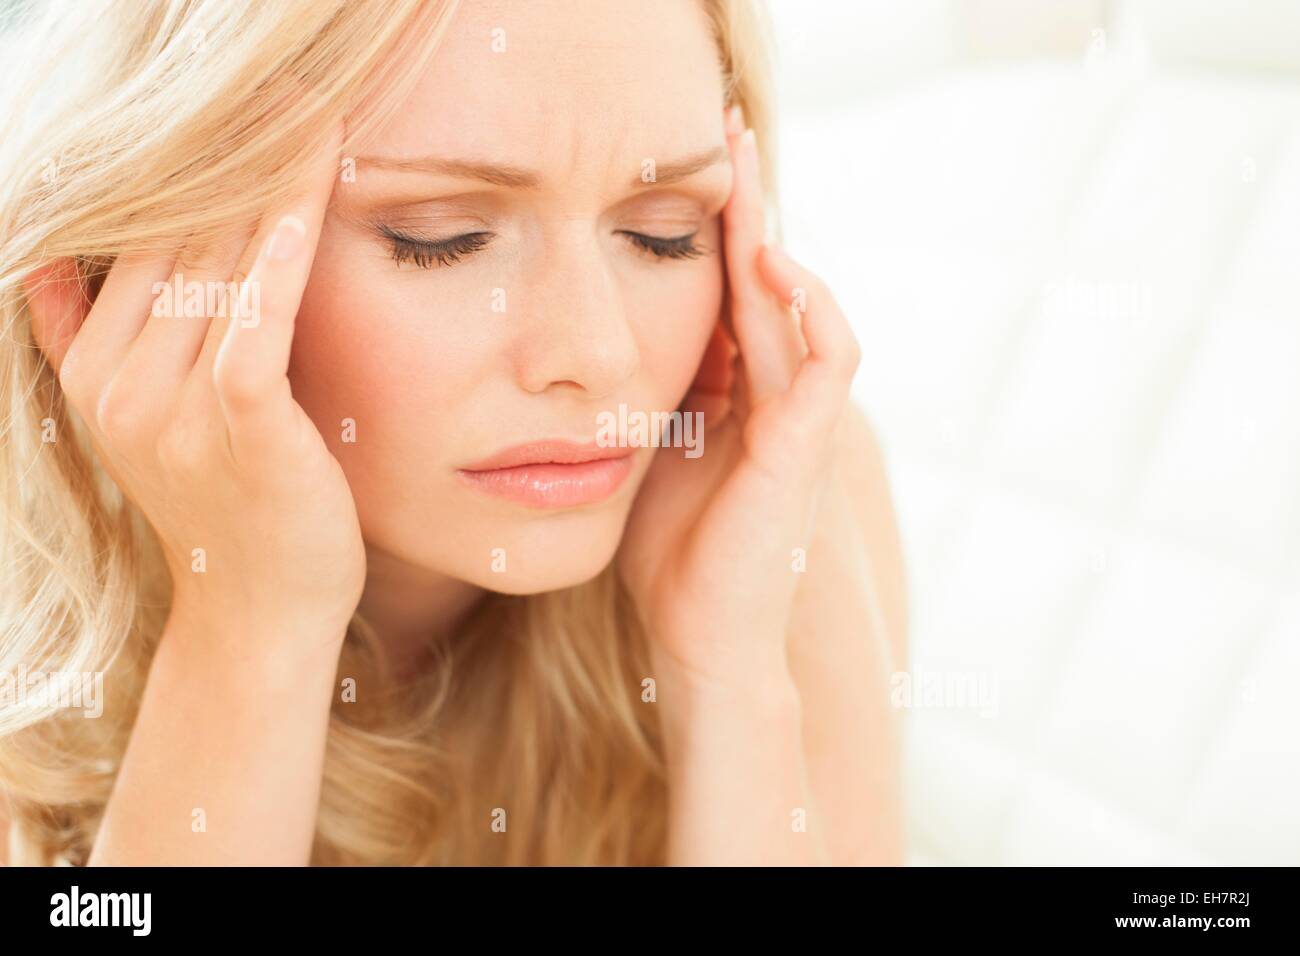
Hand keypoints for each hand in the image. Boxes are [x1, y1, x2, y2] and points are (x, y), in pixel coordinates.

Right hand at [24, 127, 363, 649]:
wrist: (262, 609)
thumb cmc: (231, 505)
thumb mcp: (142, 421)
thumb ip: (86, 341)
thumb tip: (46, 265)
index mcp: (98, 369)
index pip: (145, 239)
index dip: (198, 167)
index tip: (247, 101)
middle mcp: (122, 383)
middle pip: (180, 241)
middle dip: (235, 158)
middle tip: (285, 81)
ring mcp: (174, 411)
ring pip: (217, 271)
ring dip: (266, 186)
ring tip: (309, 111)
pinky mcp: (241, 433)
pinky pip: (251, 328)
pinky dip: (274, 263)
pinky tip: (301, 204)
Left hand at [617, 107, 861, 697]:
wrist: (701, 636)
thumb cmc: (675, 553)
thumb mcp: (655, 450)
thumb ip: (658, 392)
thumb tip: (614, 337)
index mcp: (742, 392)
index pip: (735, 291)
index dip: (718, 229)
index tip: (687, 168)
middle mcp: (777, 394)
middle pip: (768, 279)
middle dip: (748, 204)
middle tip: (724, 130)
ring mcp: (799, 418)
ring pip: (798, 304)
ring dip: (773, 234)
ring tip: (743, 170)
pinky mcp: (806, 446)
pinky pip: (826, 360)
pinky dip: (809, 308)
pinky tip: (770, 261)